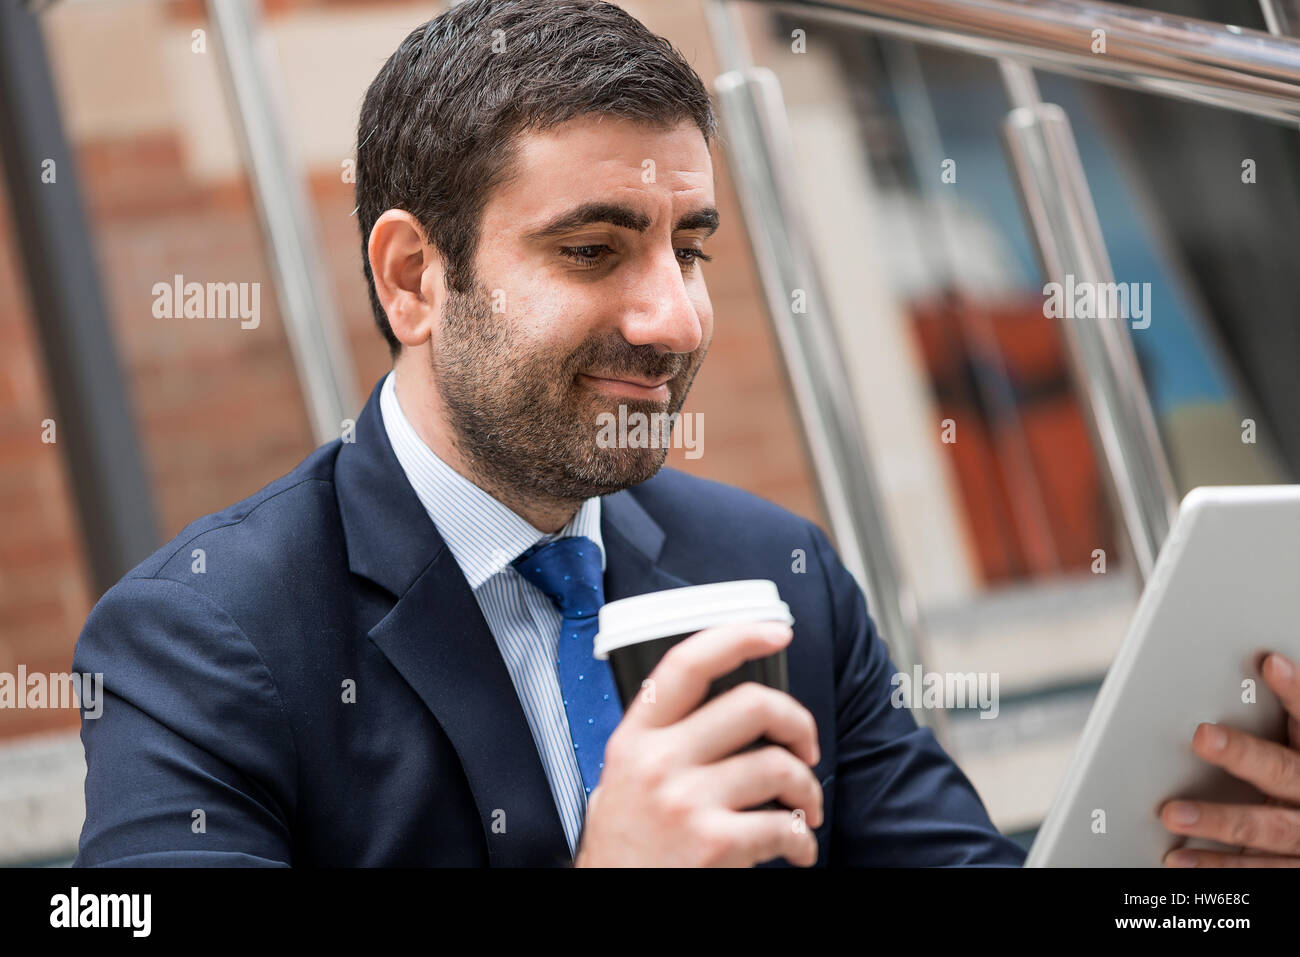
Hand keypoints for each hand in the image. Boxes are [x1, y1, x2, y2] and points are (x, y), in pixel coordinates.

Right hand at [573, 620, 823, 866]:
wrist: (611, 908)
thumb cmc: (623, 851)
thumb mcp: (620, 781)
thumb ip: (659, 742)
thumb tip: (718, 708)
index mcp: (636, 738)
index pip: (687, 664)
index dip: (738, 636)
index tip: (776, 632)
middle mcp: (658, 762)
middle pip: (751, 704)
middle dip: (797, 722)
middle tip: (805, 747)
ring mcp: (686, 802)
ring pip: (778, 765)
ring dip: (806, 788)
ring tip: (805, 808)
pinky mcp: (713, 844)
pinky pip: (783, 826)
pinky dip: (803, 840)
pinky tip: (797, 849)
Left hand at [1159, 652, 1299, 866]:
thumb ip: (1287, 726)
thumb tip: (1258, 666)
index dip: (1296, 692)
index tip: (1271, 662)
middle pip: (1282, 772)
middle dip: (1243, 754)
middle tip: (1203, 736)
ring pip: (1266, 829)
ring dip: (1217, 821)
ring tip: (1171, 813)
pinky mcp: (1297, 869)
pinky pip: (1258, 871)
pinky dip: (1216, 866)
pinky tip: (1178, 859)